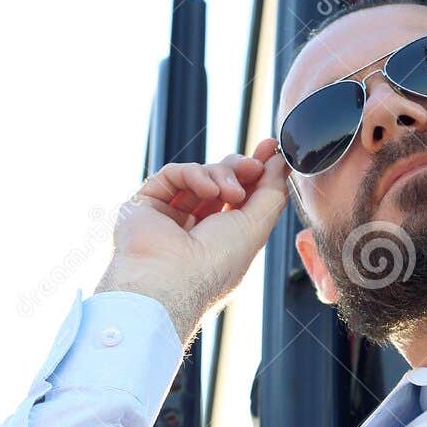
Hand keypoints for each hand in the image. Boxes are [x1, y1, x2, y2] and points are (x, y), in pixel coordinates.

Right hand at [98, 137, 287, 342]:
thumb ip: (272, 193)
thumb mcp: (257, 227)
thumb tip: (280, 163)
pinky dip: (194, 175)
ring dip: (221, 175)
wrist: (172, 277)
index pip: (241, 199)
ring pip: (200, 176)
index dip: (257, 172)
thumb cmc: (216, 264)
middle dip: (240, 168)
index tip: (271, 149)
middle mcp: (195, 230)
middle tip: (253, 166)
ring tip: (230, 192)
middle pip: (221, 182)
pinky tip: (206, 191)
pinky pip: (173, 174)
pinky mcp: (146, 204)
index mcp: (222, 242)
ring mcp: (169, 217)